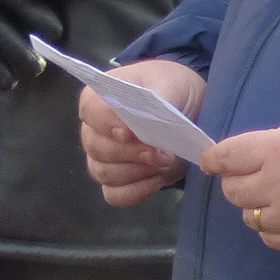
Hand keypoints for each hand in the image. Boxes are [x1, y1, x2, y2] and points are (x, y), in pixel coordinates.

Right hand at [79, 60, 204, 207]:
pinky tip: (157, 181)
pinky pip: (114, 195)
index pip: (89, 108)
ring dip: (136, 172)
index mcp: (101, 96)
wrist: (189, 108)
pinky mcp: (118, 180)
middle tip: (160, 153)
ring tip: (164, 164)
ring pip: (104, 172)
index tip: (128, 132)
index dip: (104, 121)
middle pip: (96, 146)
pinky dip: (136, 192)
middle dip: (130, 153)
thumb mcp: (171, 84)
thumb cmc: (173, 88)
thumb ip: (157, 100)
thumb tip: (145, 121)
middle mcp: (94, 128)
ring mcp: (103, 157)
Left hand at [200, 111, 279, 252]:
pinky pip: (274, 241)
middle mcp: (278, 184)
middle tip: (247, 180)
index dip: (213, 160)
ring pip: (251, 219)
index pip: (227, 157)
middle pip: (234, 192)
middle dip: (236, 184)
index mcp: (276, 148)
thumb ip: (275, 143)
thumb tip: (252, 157)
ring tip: (272, 200)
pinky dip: (273, 232)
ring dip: (256, 209)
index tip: (209, 162)